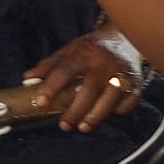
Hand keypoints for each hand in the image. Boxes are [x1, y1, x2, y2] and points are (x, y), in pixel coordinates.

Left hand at [25, 26, 141, 132]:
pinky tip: (109, 115)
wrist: (125, 35)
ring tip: (83, 128)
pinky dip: (119, 110)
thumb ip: (49, 65)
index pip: (64, 70)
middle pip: (89, 89)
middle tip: (63, 125)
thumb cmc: (92, 47)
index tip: (40, 102)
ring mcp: (121, 73)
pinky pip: (128, 101)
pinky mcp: (135, 82)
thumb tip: (27, 79)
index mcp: (82, 54)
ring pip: (110, 98)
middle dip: (75, 110)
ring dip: (96, 115)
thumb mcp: (69, 50)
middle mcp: (102, 64)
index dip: (51, 86)